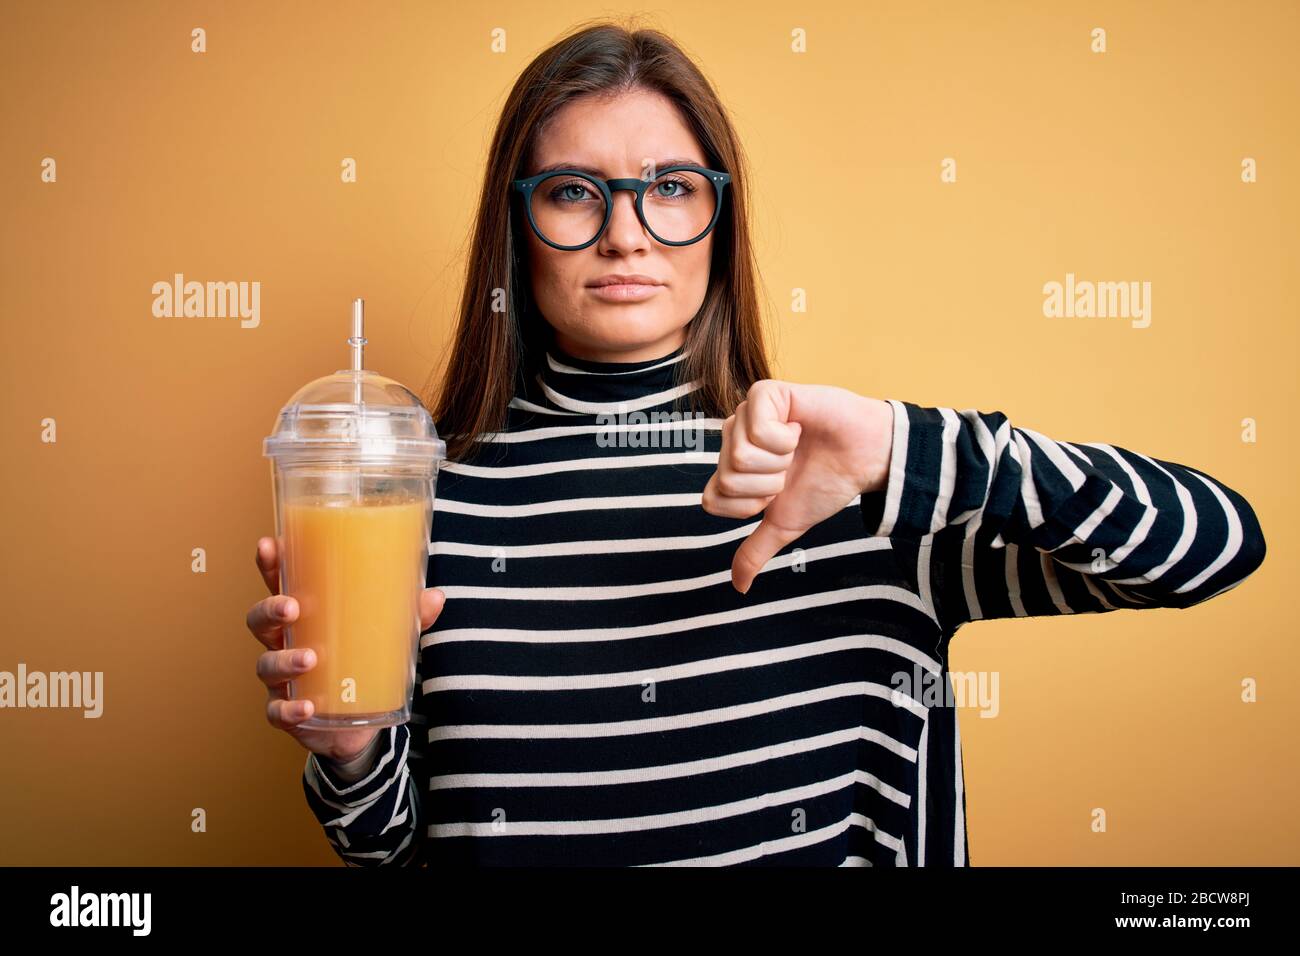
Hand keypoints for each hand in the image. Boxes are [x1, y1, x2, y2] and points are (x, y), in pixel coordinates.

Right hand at [245, 535, 445, 763]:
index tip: (268, 545)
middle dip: (270, 610)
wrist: (357, 724)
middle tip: (291, 608)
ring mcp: (281, 679)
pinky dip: (290, 710)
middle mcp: (284, 643)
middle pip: (260, 621)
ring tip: (310, 658)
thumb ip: (409, 616)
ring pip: (268, 665)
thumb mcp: (387, 635)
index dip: (270, 565)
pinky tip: (306, 707)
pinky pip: (278, 711)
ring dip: (285, 660)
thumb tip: (435, 596)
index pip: (279, 585)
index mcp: (304, 616)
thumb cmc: (362, 662)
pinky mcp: (287, 713)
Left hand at [702, 381, 893, 593]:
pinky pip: (758, 429)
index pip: (712, 501)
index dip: (749, 506)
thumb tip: (739, 586)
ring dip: (779, 462)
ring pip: (739, 457)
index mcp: (731, 467)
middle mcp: (732, 438)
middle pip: (726, 480)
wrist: (865, 460)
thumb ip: (757, 550)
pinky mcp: (764, 393)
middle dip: (768, 485)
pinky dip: (786, 438)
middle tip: (791, 467)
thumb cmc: (826, 483)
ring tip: (797, 447)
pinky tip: (799, 428)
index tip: (777, 493)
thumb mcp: (786, 523)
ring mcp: (746, 413)